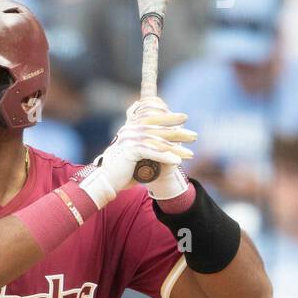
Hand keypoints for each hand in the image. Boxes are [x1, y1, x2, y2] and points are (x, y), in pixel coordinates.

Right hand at [77, 98, 194, 208]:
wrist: (103, 181)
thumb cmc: (118, 171)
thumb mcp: (131, 153)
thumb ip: (142, 145)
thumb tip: (157, 144)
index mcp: (130, 126)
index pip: (152, 115)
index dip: (168, 116)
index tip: (184, 118)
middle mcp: (130, 129)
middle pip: (159, 127)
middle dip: (178, 131)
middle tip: (194, 136)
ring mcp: (130, 138)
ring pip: (159, 140)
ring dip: (176, 148)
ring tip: (190, 154)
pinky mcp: (131, 150)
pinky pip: (153, 152)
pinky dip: (166, 157)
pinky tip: (177, 162)